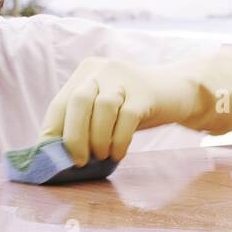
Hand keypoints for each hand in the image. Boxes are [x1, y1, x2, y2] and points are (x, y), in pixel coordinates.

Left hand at [40, 56, 198, 166]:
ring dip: (98, 139)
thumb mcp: (105, 110)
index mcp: (86, 72)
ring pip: (102, 108)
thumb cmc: (135, 107)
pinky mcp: (146, 92)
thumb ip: (84, 122)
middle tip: (79, 161)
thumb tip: (57, 155)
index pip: (59, 104)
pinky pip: (127, 118)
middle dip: (74, 138)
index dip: (53, 134)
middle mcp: (103, 70)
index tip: (54, 159)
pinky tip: (119, 153)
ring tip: (103, 156)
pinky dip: (119, 141)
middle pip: (78, 102)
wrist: (178, 91)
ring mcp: (126, 78)